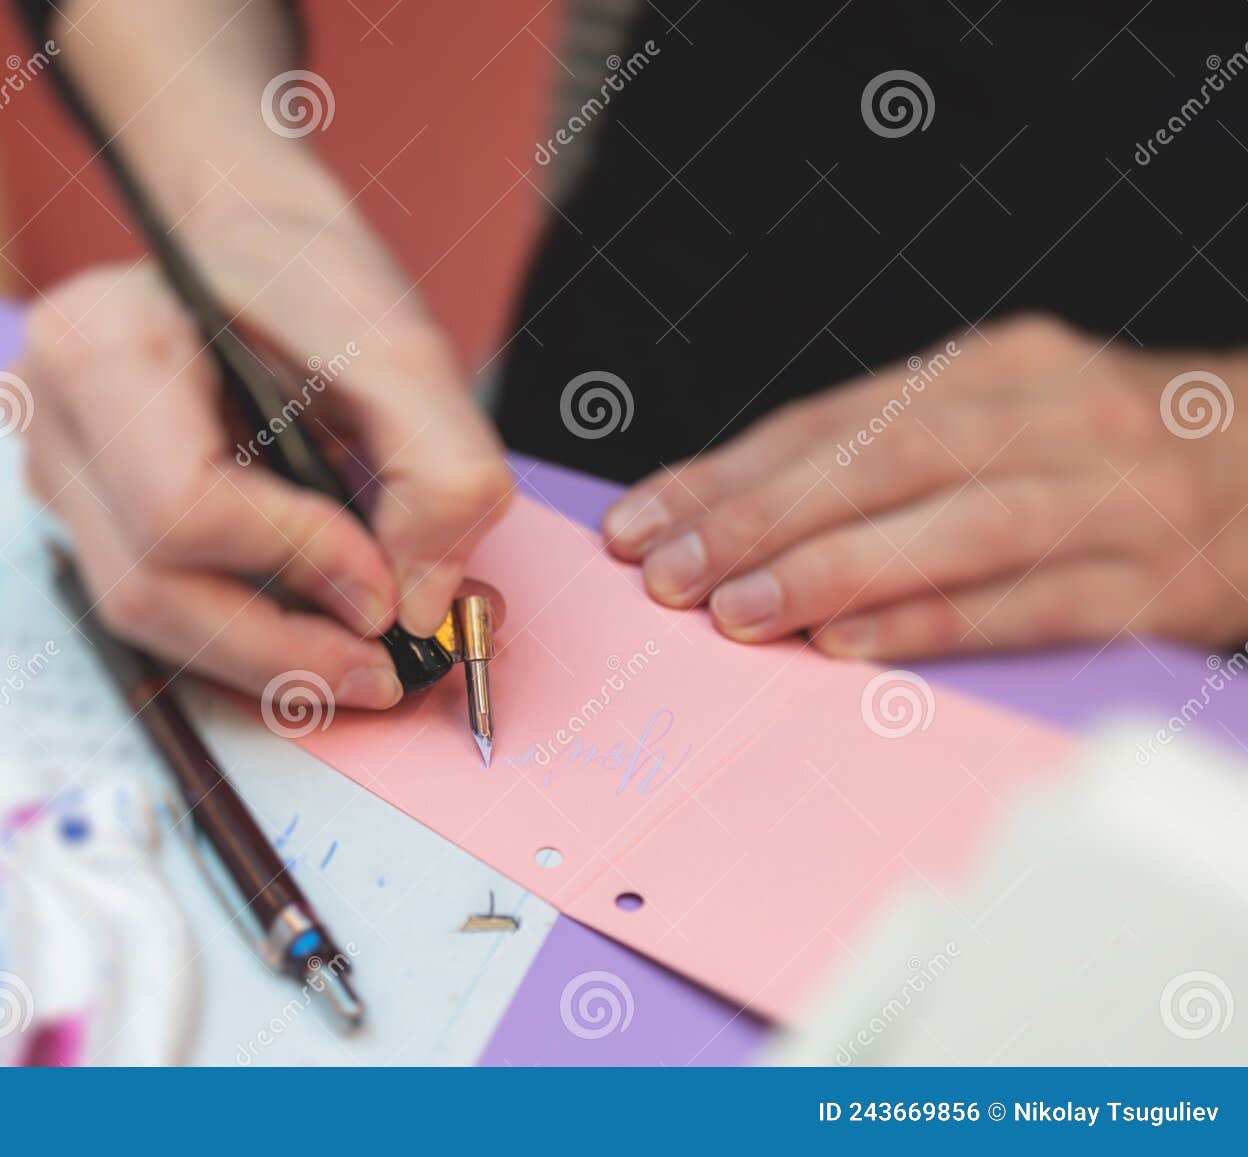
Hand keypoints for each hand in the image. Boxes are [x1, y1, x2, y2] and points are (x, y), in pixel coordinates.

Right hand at [16, 198, 508, 708]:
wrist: (246, 242)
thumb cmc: (311, 278)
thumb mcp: (400, 347)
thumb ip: (440, 467)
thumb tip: (418, 606)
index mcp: (98, 346)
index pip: (178, 504)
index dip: (292, 560)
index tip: (384, 587)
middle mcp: (52, 420)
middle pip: (148, 589)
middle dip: (279, 649)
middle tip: (386, 671)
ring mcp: (59, 475)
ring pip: (146, 618)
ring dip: (264, 660)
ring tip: (363, 661)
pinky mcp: (89, 516)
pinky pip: (160, 606)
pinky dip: (244, 637)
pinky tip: (317, 634)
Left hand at [603, 315, 1247, 659]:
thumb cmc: (1105, 451)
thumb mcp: (1003, 413)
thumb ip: (891, 449)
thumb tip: (738, 509)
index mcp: (994, 366)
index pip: (831, 419)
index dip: (726, 473)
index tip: (641, 521)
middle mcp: (1048, 415)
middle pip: (880, 462)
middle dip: (757, 518)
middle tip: (666, 572)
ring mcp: (1105, 496)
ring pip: (949, 526)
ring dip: (829, 570)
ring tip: (733, 614)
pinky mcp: (1148, 581)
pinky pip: (1028, 604)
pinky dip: (933, 624)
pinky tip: (852, 647)